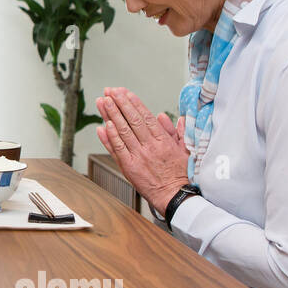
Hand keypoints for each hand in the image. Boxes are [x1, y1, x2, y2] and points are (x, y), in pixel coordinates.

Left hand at [95, 86, 188, 214]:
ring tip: (103, 102)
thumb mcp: (185, 150)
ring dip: (111, 115)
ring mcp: (138, 156)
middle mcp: (150, 146)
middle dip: (120, 103)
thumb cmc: (180, 175)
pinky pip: (118, 149)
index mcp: (163, 141)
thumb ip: (175, 132)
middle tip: (110, 92)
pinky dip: (110, 137)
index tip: (125, 93)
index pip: (146, 117)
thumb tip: (164, 117)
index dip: (134, 103)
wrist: (175, 196)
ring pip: (122, 131)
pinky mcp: (129, 167)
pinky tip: (104, 125)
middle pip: (132, 120)